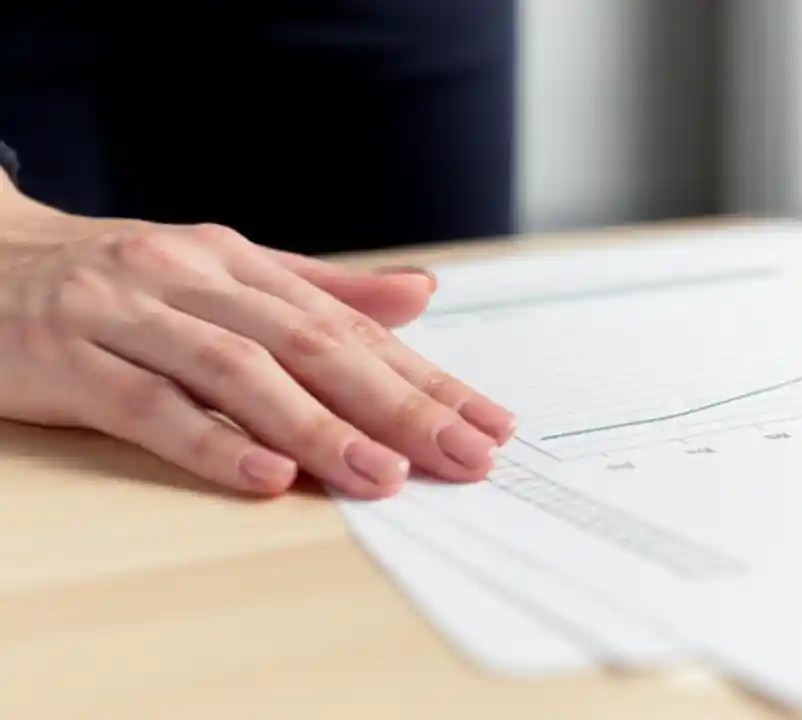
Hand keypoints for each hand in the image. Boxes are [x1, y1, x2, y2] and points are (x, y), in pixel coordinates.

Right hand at [0, 189, 514, 497]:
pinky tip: (266, 477)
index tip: (488, 421)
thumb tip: (420, 295)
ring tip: (385, 474)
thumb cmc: (113, 279)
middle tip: (465, 453)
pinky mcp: (66, 359)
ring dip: (318, 428)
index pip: (351, 328)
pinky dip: (209, 442)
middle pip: (313, 347)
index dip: (426, 377)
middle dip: (398, 404)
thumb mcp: (222, 272)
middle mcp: (193, 281)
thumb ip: (320, 290)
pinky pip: (147, 405)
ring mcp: (128, 315)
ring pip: (240, 374)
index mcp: (239, 264)